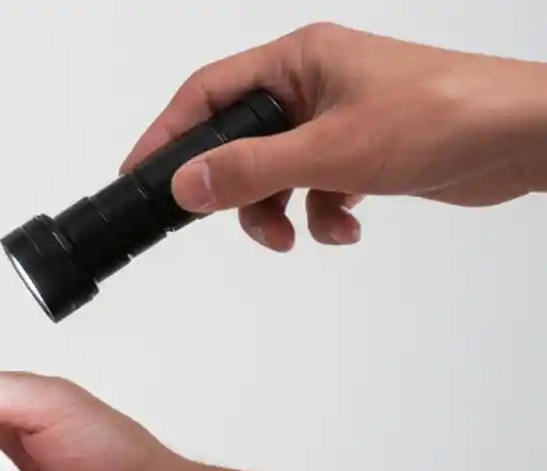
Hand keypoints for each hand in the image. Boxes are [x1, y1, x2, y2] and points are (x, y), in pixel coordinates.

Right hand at [122, 22, 546, 250]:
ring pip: (274, 172)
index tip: (140, 176)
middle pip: (238, 140)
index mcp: (297, 60)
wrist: (525, 137)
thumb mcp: (331, 150)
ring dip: (278, 210)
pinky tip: (346, 226)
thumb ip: (251, 171)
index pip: (208, 94)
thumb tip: (186, 186)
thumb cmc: (443, 115)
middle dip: (236, 190)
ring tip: (297, 234)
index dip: (169, 135)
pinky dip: (320, 214)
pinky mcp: (363, 150)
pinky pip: (314, 187)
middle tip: (239, 222)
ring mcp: (337, 118)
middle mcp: (312, 83)